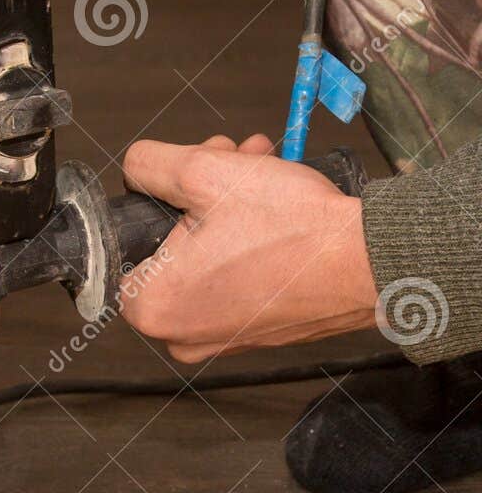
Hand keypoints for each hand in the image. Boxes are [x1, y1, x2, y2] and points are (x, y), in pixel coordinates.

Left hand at [120, 135, 378, 361]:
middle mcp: (179, 334)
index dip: (154, 194)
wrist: (368, 264)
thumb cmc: (291, 227)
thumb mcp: (204, 172)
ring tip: (258, 162)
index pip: (125, 240)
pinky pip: (233, 275)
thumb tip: (135, 168)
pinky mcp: (254, 331)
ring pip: (204, 253)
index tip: (187, 171)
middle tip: (228, 154)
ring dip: (225, 203)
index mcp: (151, 306)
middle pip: (167, 241)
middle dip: (197, 188)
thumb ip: (149, 165)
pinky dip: (246, 237)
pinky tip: (273, 199)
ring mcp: (219, 337)